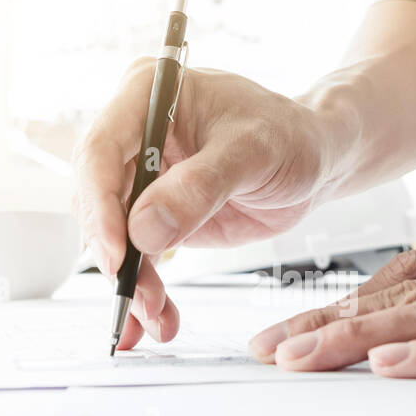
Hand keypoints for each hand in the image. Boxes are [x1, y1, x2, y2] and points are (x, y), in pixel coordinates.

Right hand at [73, 61, 338, 349]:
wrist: (316, 157)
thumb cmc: (290, 137)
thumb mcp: (253, 153)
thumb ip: (200, 187)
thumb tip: (143, 230)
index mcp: (147, 95)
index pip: (101, 152)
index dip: (101, 207)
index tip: (118, 255)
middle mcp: (133, 133)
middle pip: (100, 201)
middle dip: (118, 256)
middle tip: (140, 297)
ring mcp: (141, 176)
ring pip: (114, 236)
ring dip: (131, 283)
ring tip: (158, 318)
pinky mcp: (154, 213)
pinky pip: (137, 256)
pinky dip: (144, 290)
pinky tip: (154, 320)